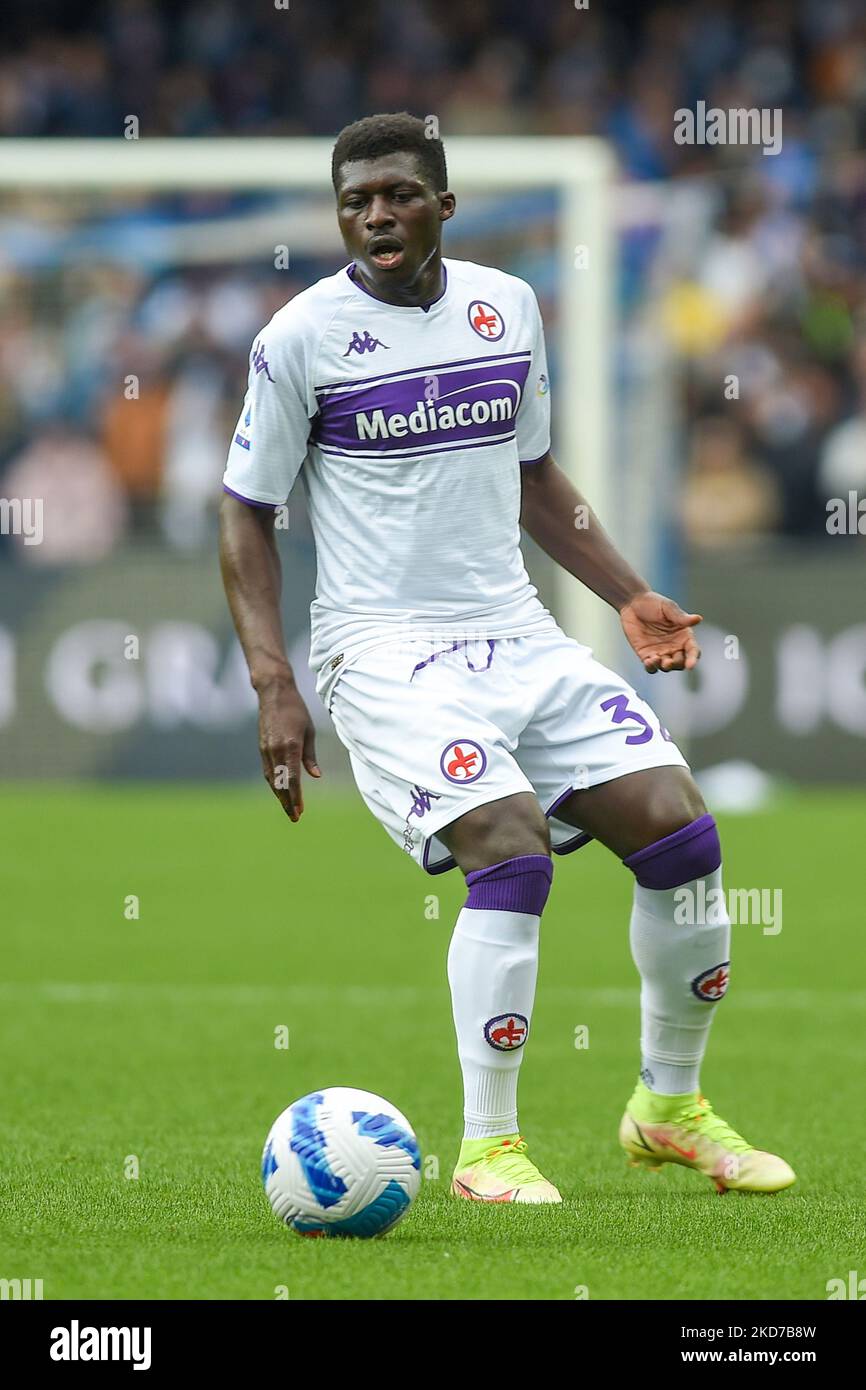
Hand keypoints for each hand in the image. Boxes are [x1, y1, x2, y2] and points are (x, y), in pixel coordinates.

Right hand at [257, 678, 320, 820]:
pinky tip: (280, 790)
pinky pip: (267, 770)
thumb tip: (315, 776)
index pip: (293, 779)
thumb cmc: (296, 710)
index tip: (300, 811)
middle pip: (280, 784)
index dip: (296, 798)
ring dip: (280, 795)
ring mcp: (266, 750)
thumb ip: (310, 756)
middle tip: (295, 817)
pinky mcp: (261, 748)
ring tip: (288, 808)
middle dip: (287, 802)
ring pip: (272, 779)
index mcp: (290, 746)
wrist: (273, 693)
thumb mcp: (309, 732)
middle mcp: (275, 750)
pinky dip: (274, 783)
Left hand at [619, 590, 701, 673]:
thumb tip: (698, 619)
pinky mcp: (646, 655)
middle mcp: (674, 646)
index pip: (693, 651)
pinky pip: (651, 667)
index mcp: (683, 636)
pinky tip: (648, 661)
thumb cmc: (654, 603)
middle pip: (681, 662)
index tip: (691, 665)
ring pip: (667, 667)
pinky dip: (651, 667)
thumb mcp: (668, 608)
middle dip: (677, 664)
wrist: (632, 603)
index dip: (693, 659)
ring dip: (664, 667)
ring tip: (656, 659)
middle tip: (669, 661)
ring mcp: (660, 652)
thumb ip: (681, 617)